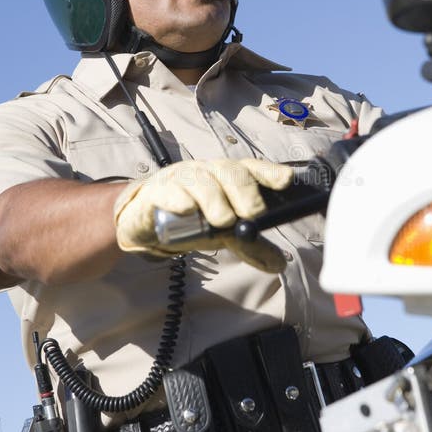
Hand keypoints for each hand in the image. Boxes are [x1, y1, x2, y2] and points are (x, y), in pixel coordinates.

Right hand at [114, 158, 292, 271]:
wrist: (145, 221)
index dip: (269, 172)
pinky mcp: (156, 193)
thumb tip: (279, 264)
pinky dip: (179, 198)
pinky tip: (187, 209)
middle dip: (244, 191)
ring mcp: (180, 179)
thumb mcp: (224, 234)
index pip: (251, 168)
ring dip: (214, 199)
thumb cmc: (190, 220)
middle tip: (253, 213)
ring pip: (200, 181)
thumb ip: (250, 246)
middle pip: (229, 172)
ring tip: (223, 221)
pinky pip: (168, 191)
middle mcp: (206, 172)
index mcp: (226, 177)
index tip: (286, 180)